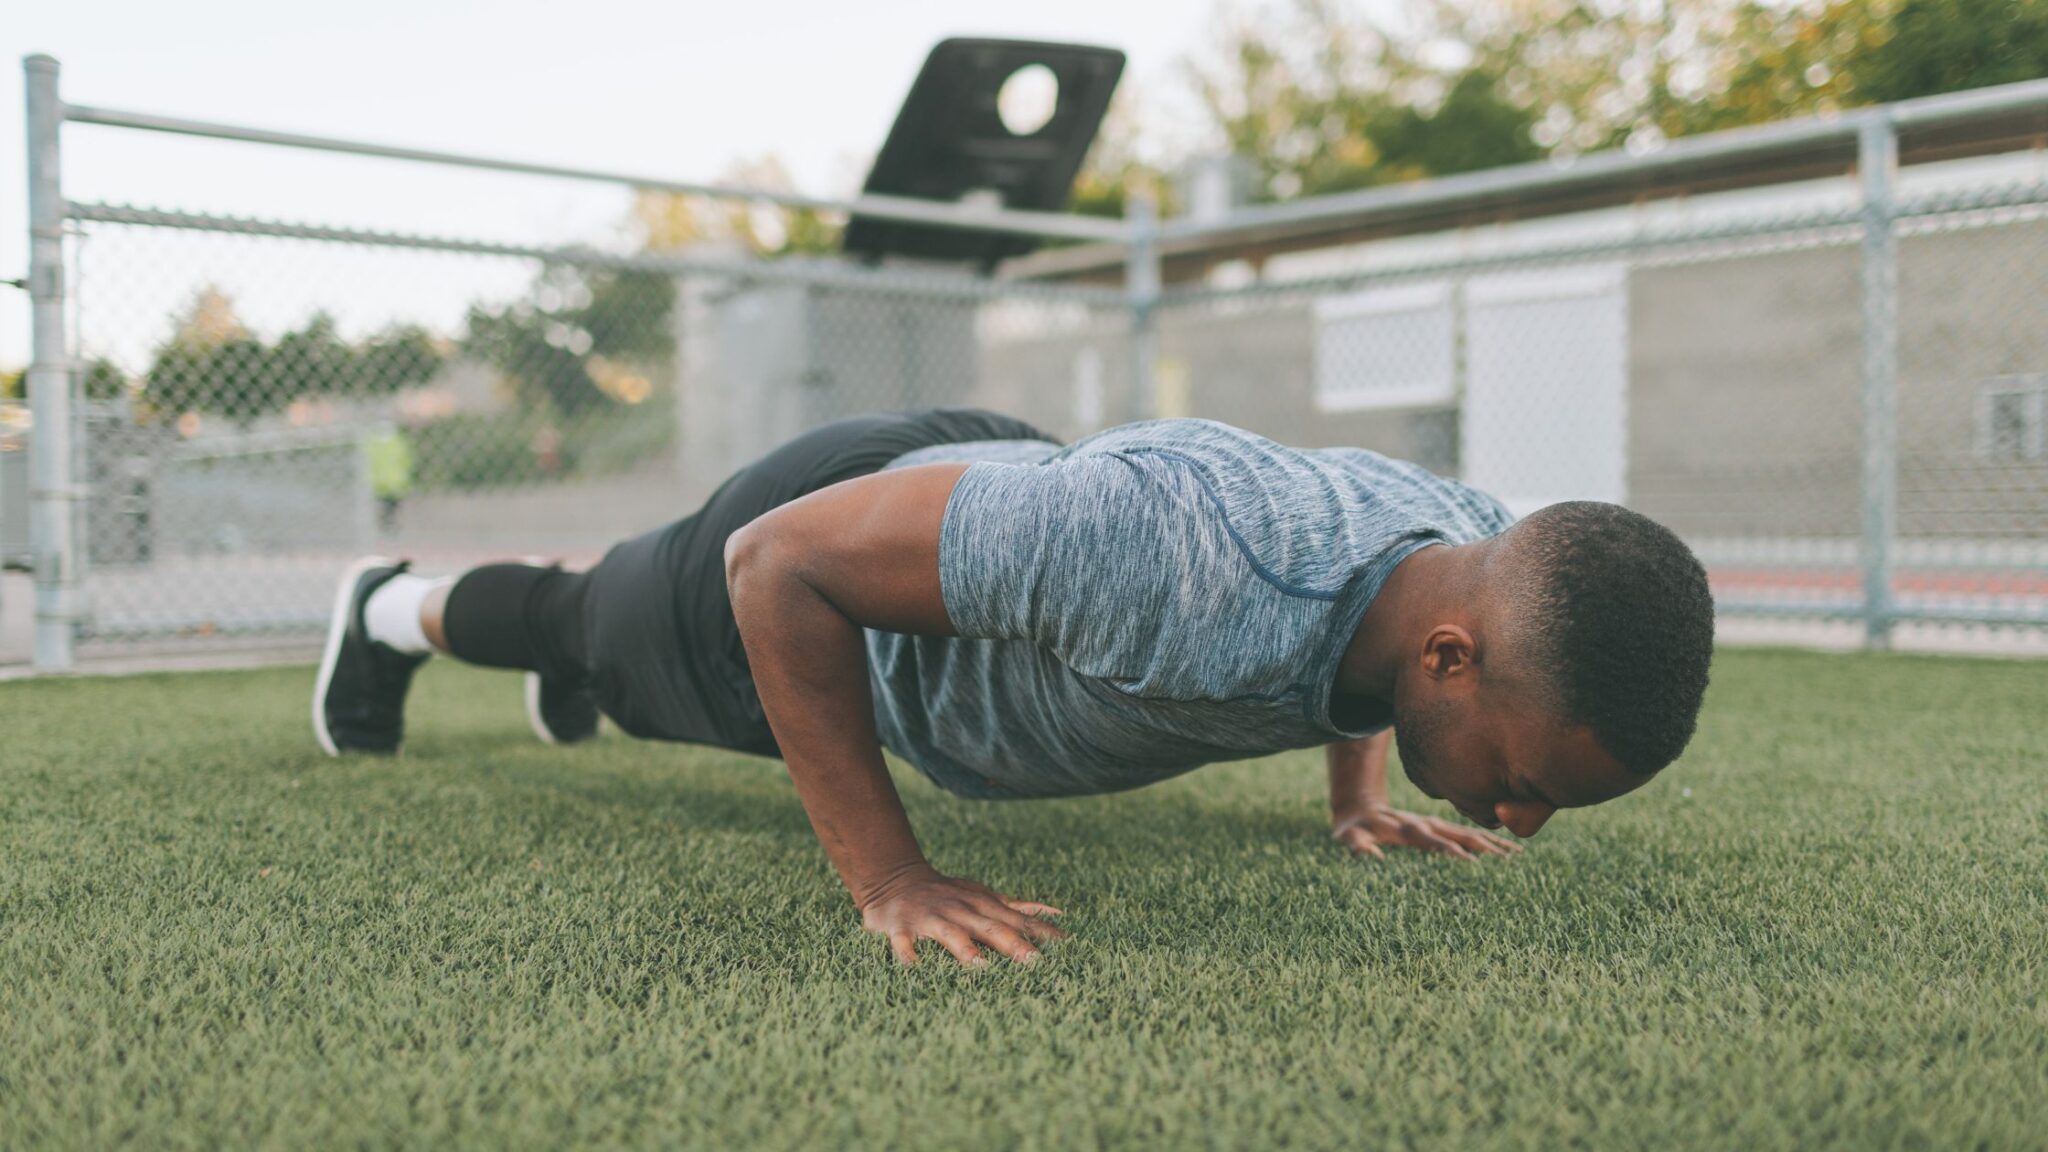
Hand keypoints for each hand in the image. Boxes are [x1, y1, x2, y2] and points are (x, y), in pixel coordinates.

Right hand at [859, 865, 1064, 967]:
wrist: (896, 880)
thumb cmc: (948, 895)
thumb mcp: (983, 896)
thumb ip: (1017, 908)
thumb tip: (1056, 913)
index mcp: (982, 906)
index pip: (1018, 920)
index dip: (1041, 933)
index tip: (1065, 946)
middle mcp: (961, 911)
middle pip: (990, 928)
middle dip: (1012, 943)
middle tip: (1033, 961)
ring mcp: (931, 919)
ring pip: (951, 934)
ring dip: (965, 949)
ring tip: (980, 966)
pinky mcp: (901, 929)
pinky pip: (904, 943)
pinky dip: (909, 954)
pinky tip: (915, 967)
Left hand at [1333, 804, 1521, 861]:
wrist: (1360, 808)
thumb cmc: (1354, 829)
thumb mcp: (1348, 837)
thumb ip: (1356, 846)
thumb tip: (1372, 857)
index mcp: (1408, 830)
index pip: (1434, 841)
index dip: (1451, 851)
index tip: (1471, 863)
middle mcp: (1427, 824)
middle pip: (1460, 834)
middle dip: (1483, 846)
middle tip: (1508, 860)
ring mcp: (1435, 823)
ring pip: (1469, 832)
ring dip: (1492, 842)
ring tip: (1518, 854)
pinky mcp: (1440, 826)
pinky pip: (1467, 832)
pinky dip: (1488, 839)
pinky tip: (1507, 848)